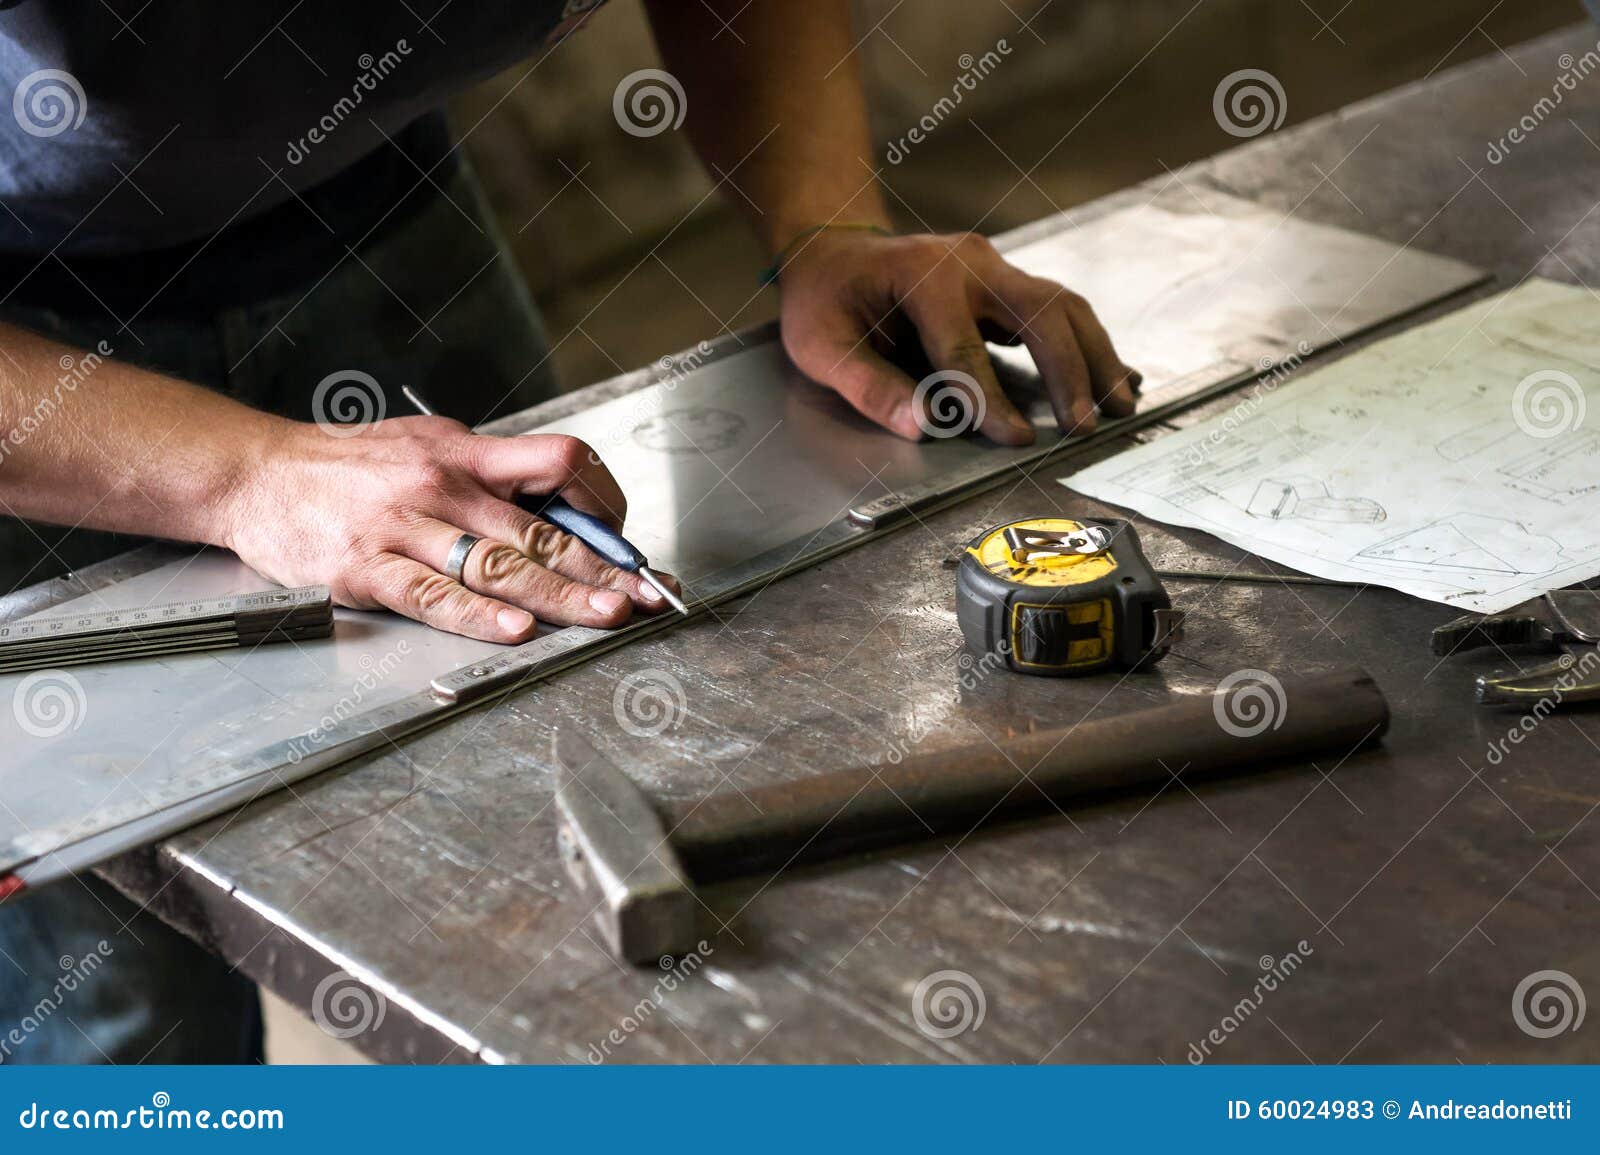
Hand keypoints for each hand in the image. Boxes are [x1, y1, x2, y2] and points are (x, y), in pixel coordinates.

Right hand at [223, 416, 678, 642]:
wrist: (255, 472)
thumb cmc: (349, 464)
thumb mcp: (428, 444)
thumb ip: (489, 473)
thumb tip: (560, 505)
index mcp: (465, 453)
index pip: (558, 462)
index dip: (602, 500)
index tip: (625, 540)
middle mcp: (442, 486)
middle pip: (540, 527)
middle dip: (601, 566)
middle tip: (646, 594)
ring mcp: (403, 527)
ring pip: (498, 564)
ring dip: (559, 595)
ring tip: (606, 615)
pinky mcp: (365, 568)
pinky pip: (432, 595)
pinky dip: (477, 616)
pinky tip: (516, 631)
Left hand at [776, 228, 1139, 443]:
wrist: (833, 250)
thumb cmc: (824, 300)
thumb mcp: (821, 346)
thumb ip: (870, 386)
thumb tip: (924, 427)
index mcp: (921, 276)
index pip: (962, 346)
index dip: (990, 399)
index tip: (1017, 440)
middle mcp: (968, 263)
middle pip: (1039, 310)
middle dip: (1068, 372)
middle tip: (1087, 426)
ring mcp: (993, 266)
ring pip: (1062, 304)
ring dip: (1095, 357)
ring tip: (1119, 407)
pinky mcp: (1005, 280)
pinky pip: (1057, 309)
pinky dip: (1087, 345)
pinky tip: (1115, 378)